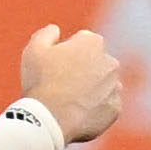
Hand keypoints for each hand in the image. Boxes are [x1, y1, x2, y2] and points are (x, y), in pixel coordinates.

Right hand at [20, 25, 123, 144]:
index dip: (67, 54)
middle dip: (83, 71)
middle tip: (62, 85)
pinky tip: (78, 113)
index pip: (82, 43)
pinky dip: (95, 109)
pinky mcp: (115, 109)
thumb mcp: (35, 49)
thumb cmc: (42, 82)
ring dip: (91, 90)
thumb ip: (46, 34)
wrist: (51, 119)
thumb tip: (55, 30)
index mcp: (93, 42)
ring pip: (103, 85)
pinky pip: (105, 106)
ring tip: (69, 102)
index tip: (55, 67)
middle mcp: (110, 62)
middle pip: (95, 64)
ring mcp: (115, 87)